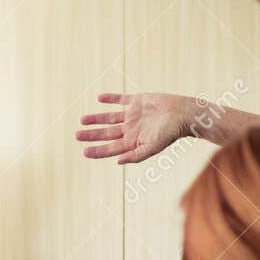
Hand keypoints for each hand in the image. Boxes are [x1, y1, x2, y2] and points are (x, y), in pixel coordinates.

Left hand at [75, 92, 197, 162]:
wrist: (184, 114)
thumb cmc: (170, 133)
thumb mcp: (153, 148)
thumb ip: (135, 156)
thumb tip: (117, 162)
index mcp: (133, 141)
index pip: (110, 148)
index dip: (97, 151)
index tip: (84, 152)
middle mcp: (131, 129)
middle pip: (106, 133)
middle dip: (91, 135)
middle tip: (76, 135)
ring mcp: (133, 115)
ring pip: (110, 117)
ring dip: (96, 118)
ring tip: (81, 120)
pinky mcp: (138, 101)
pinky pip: (121, 99)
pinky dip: (111, 98)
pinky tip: (99, 98)